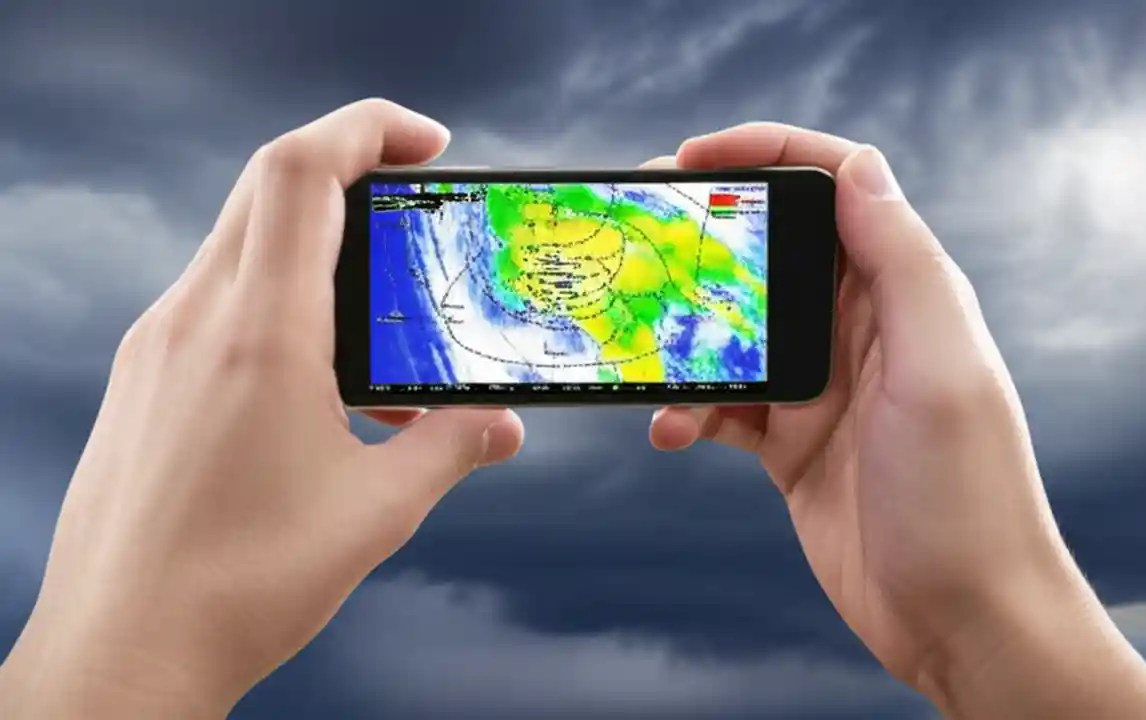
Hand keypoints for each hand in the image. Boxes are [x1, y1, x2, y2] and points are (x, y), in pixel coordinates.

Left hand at [0, 99, 523, 718]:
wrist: (121, 651)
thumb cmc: (239, 585)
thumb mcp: (378, 510)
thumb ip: (453, 447)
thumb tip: (502, 426)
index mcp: (259, 333)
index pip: (301, 169)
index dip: (368, 127)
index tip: (427, 144)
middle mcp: (194, 321)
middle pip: (268, 187)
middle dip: (350, 170)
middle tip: (414, 201)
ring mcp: (157, 349)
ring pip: (240, 244)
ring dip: (316, 247)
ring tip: (380, 314)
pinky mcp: (144, 382)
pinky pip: (217, 303)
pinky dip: (279, 303)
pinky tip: (323, 379)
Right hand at [647, 124, 1145, 717]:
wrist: (962, 618)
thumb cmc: (968, 496)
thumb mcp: (941, 367)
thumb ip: (902, 262)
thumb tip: (858, 166)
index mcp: (902, 293)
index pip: (834, 189)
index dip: (764, 156)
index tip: (690, 159)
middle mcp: (860, 329)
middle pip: (768, 253)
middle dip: (701, 242)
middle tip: (638, 244)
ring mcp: (822, 387)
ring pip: (732, 331)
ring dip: (682, 340)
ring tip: (643, 357)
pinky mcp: (792, 442)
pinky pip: (723, 405)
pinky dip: (688, 411)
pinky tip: (670, 431)